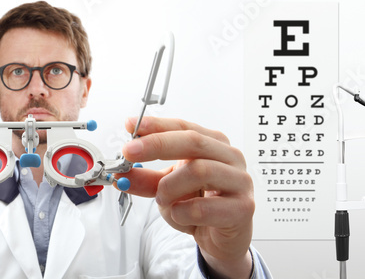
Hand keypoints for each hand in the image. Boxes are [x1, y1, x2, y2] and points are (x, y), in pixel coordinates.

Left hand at [115, 117, 254, 278]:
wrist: (222, 239)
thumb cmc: (200, 207)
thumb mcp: (167, 190)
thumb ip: (146, 180)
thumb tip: (121, 174)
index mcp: (213, 145)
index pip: (184, 127)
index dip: (157, 125)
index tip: (131, 126)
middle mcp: (230, 158)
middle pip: (193, 141)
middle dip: (156, 145)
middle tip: (129, 153)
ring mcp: (240, 181)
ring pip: (199, 171)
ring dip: (169, 188)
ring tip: (163, 201)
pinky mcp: (243, 208)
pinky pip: (203, 207)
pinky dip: (181, 213)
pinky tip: (181, 216)